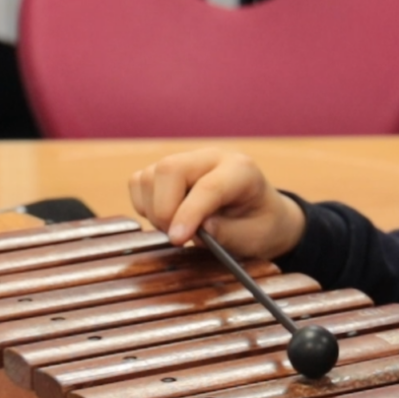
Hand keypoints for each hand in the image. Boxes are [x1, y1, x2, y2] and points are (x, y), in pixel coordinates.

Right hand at [129, 148, 305, 259]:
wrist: (260, 216)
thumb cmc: (260, 226)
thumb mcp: (253, 237)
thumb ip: (226, 232)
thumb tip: (198, 227)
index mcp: (241, 170)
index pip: (208, 186)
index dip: (189, 213)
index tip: (178, 239)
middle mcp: (210, 158)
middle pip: (169, 170)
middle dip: (165, 210)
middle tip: (178, 238)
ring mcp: (186, 161)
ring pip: (149, 177)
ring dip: (154, 210)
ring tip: (178, 229)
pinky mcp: (165, 172)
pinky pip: (138, 183)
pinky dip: (144, 205)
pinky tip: (167, 218)